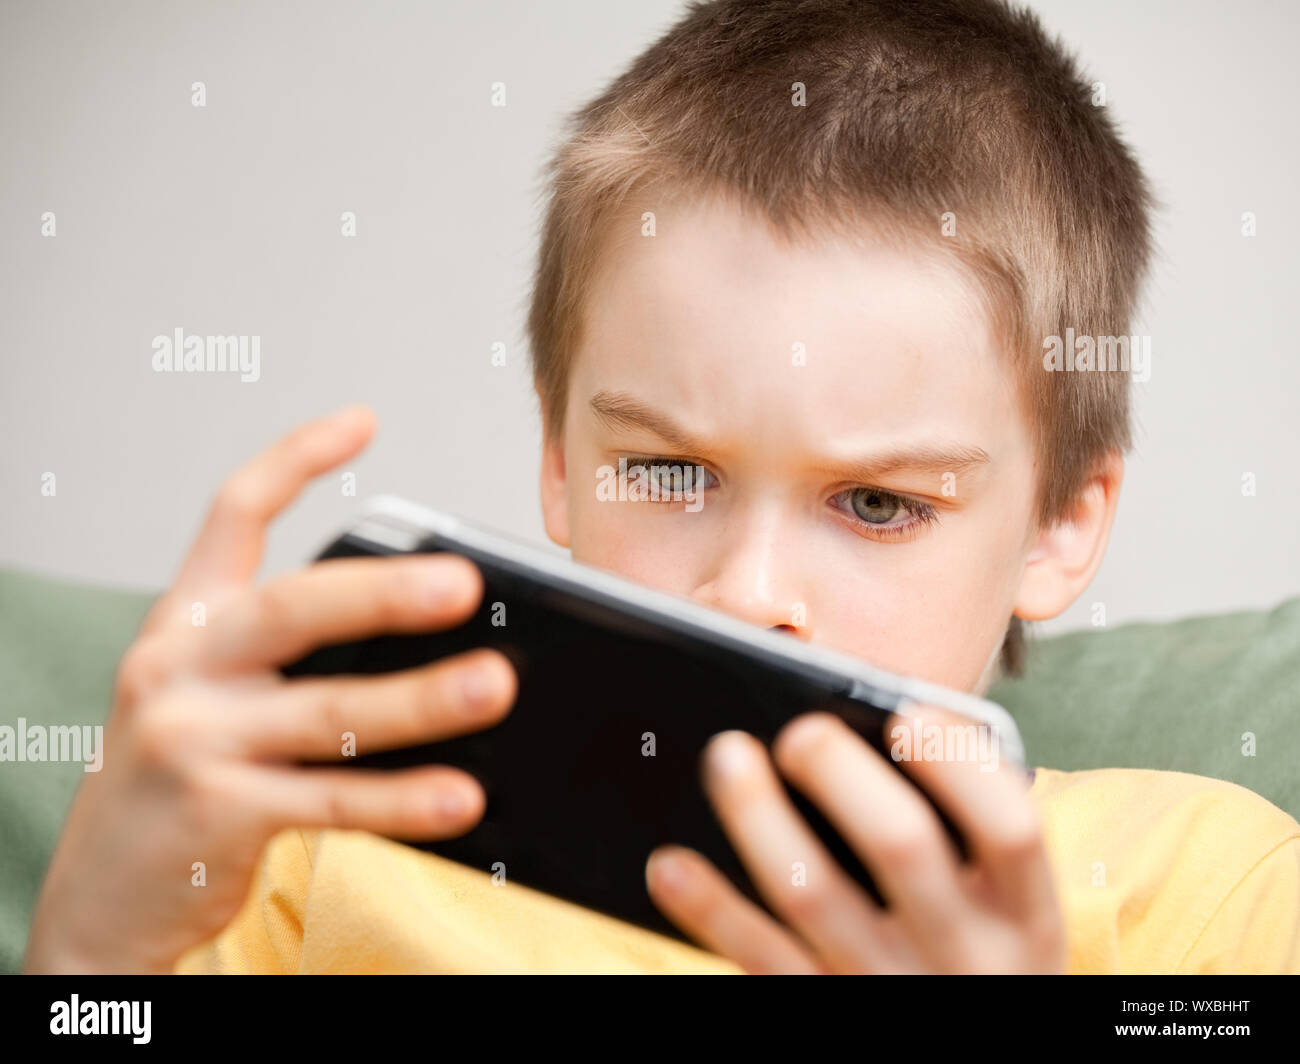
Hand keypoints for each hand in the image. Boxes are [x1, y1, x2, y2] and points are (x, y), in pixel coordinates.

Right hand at [23, 406, 516, 973]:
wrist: (99, 893)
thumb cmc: (177, 780)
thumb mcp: (206, 695)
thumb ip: (288, 661)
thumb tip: (420, 639)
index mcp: (186, 623)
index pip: (233, 515)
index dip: (295, 460)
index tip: (362, 421)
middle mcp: (181, 669)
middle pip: (294, 607)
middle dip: (384, 592)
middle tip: (464, 582)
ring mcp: (194, 741)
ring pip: (328, 709)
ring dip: (421, 699)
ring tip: (494, 685)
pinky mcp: (215, 815)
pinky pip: (329, 799)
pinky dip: (400, 799)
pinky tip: (457, 796)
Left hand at [644, 707, 1064, 972]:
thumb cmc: (976, 959)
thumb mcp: (1002, 914)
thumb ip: (958, 839)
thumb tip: (858, 736)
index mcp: (1022, 913)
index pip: (1010, 827)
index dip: (959, 762)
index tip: (909, 714)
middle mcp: (965, 955)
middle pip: (902, 846)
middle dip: (842, 773)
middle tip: (801, 732)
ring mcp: (890, 989)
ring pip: (813, 894)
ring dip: (761, 817)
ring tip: (728, 755)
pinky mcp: (824, 1013)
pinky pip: (760, 957)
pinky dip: (709, 907)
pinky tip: (668, 862)